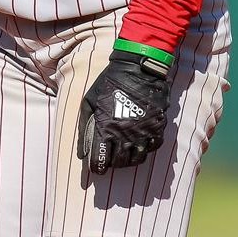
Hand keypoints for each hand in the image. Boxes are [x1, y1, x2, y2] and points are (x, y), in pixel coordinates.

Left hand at [76, 47, 171, 173]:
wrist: (137, 69)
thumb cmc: (109, 83)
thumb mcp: (89, 102)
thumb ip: (84, 128)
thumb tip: (81, 154)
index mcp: (105, 130)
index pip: (100, 161)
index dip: (97, 167)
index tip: (97, 167)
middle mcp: (124, 135)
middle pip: (119, 163)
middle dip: (112, 163)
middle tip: (110, 157)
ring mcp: (143, 133)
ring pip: (137, 159)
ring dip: (129, 159)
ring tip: (125, 152)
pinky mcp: (157, 128)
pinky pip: (152, 148)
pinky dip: (145, 149)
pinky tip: (140, 142)